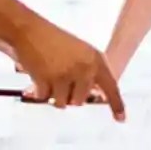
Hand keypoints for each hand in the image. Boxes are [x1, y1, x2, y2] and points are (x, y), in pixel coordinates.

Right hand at [8, 16, 125, 118]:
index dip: (116, 104)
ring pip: (62, 103)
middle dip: (69, 94)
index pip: (111, 86)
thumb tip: (93, 96)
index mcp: (96, 59)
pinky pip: (45, 98)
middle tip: (59, 76)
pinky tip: (38, 73)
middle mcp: (85, 68)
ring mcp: (67, 75)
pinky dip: (39, 90)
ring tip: (49, 74)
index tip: (121, 119)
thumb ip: (89, 73)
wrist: (29, 30)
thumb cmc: (53, 40)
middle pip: (80, 101)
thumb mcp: (80, 53)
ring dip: (53, 94)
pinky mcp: (48, 80)